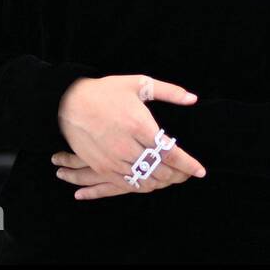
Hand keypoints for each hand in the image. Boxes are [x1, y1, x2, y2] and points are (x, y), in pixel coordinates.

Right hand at [54, 75, 205, 199]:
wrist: (69, 103)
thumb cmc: (106, 91)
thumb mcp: (138, 84)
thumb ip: (168, 92)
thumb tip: (192, 99)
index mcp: (140, 125)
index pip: (171, 153)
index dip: (188, 164)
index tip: (201, 171)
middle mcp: (128, 146)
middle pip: (160, 170)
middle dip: (179, 176)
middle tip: (187, 174)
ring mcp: (114, 160)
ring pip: (145, 180)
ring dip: (162, 182)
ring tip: (172, 178)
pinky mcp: (102, 167)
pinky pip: (127, 184)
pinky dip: (143, 186)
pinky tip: (150, 181)